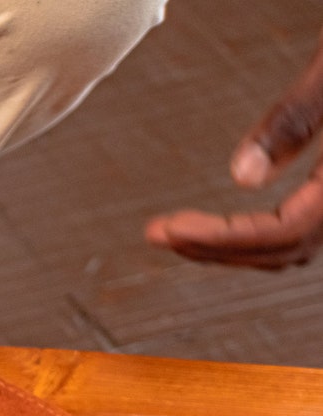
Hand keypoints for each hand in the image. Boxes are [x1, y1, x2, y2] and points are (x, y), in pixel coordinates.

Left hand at [145, 32, 322, 267]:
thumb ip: (293, 121)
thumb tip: (242, 178)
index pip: (283, 232)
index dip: (221, 238)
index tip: (168, 229)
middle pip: (285, 250)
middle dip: (217, 247)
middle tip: (158, 235)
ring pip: (295, 246)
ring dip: (234, 247)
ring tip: (179, 234)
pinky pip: (302, 229)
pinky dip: (260, 236)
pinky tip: (223, 227)